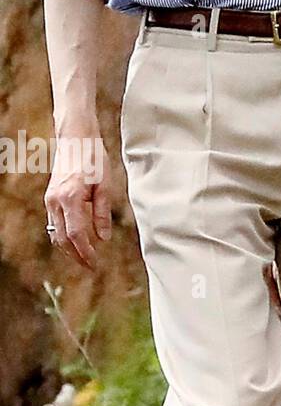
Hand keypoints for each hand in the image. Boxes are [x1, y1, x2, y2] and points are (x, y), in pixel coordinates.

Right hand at [45, 125, 111, 270]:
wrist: (76, 139)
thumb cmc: (94, 158)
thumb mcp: (105, 185)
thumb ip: (102, 213)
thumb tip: (103, 238)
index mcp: (71, 198)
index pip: (76, 234)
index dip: (85, 252)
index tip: (95, 263)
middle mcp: (55, 201)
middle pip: (62, 238)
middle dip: (75, 255)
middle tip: (90, 266)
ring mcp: (49, 200)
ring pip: (55, 233)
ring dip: (68, 248)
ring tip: (84, 257)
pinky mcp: (49, 198)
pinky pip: (53, 223)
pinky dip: (63, 235)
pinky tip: (75, 240)